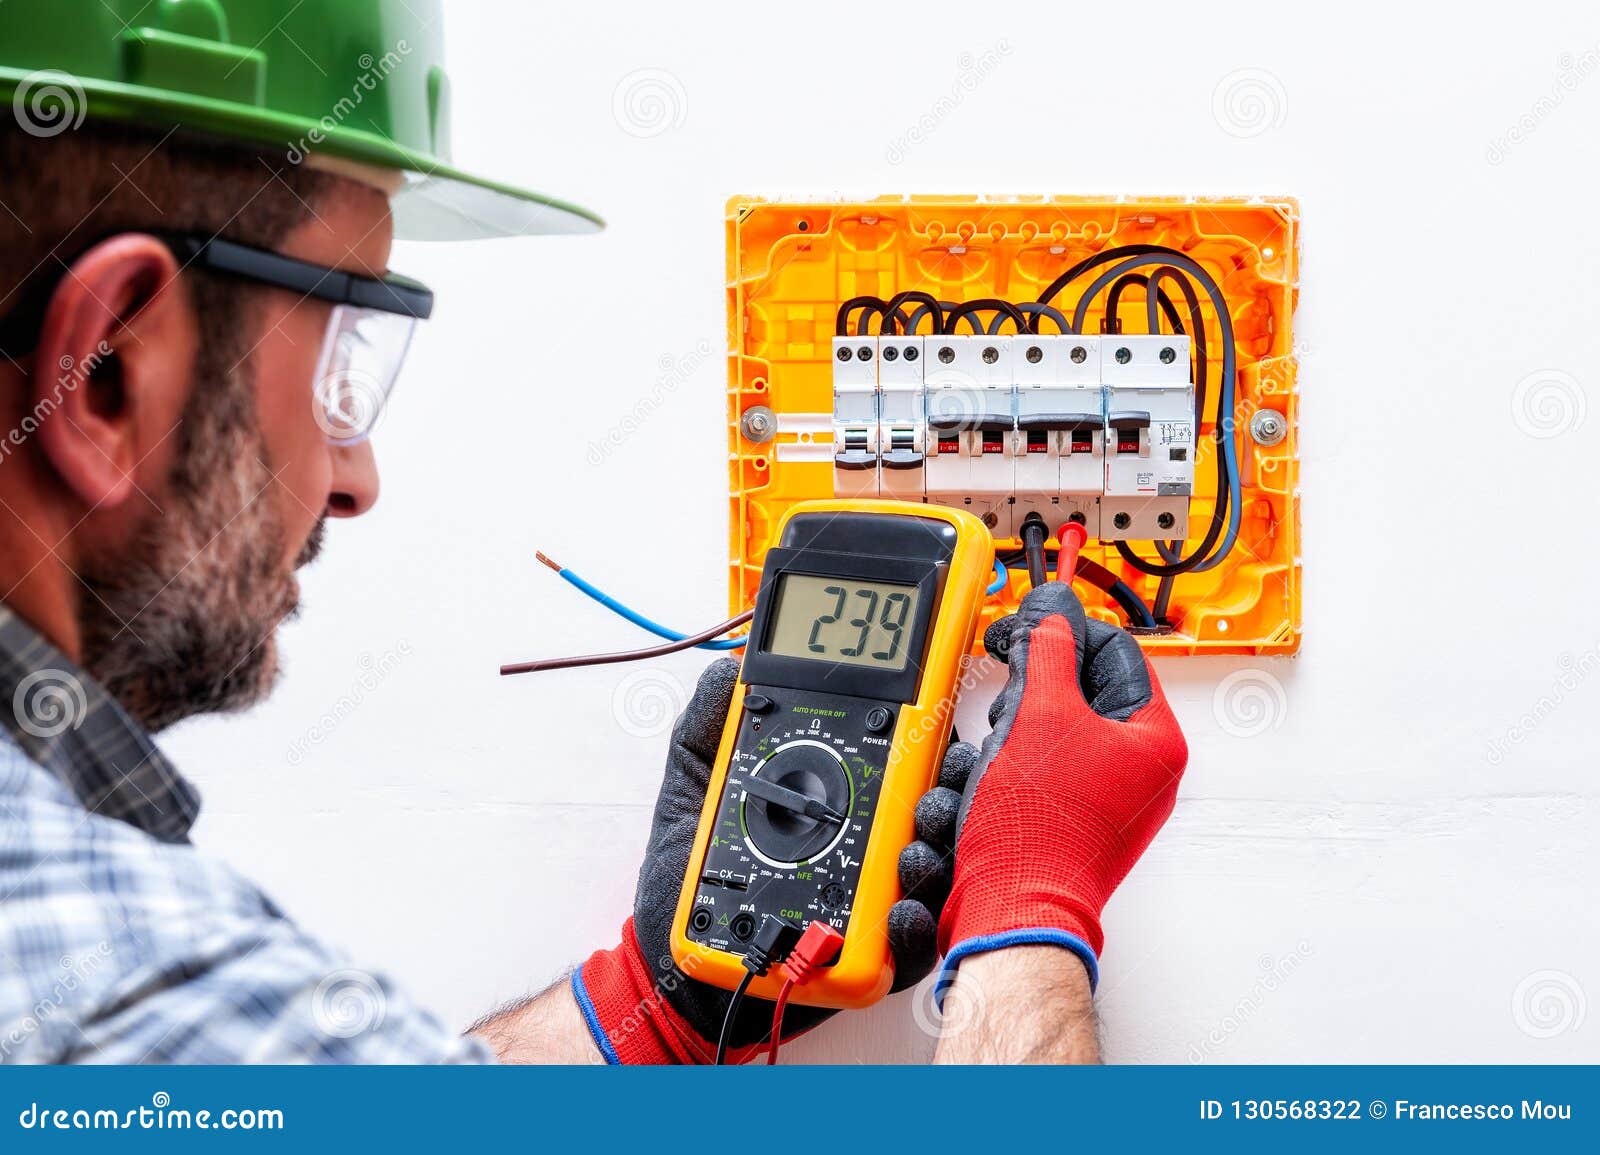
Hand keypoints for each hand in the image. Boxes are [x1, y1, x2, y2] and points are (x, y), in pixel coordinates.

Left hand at [575, 657, 959, 1062]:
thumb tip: (730, 667)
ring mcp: (878, 900)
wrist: (676, 968)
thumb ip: (711, 727)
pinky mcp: (872, 958)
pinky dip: (912, 924)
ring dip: (938, 850)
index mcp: (845, 796)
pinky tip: (896, 907)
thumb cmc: (694, 880)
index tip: (937, 707)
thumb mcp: (696, 789)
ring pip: (937, 869)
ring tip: (912, 846)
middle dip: (951, 787)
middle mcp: (872, 844)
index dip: (931, 729)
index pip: (904, 754)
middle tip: (932, 788)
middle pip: (937, 805)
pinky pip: (913, 945)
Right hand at [933, 582, 1186, 992]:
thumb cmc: (1038, 833)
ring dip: (991, 750)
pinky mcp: (1054, 829)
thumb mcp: (1039, 713)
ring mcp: (1093, 804)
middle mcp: (1132, 773)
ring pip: (1030, 740)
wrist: (1008, 914)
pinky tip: (974, 806)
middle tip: (1003, 716)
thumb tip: (1052, 610)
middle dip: (1017, 704)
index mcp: (1152, 740)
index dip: (1060, 631)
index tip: (1019, 628)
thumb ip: (1046, 647)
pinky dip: (986, 786)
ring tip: (986, 776)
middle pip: (1066, 696)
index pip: (1111, 649)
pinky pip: (1016, 781)